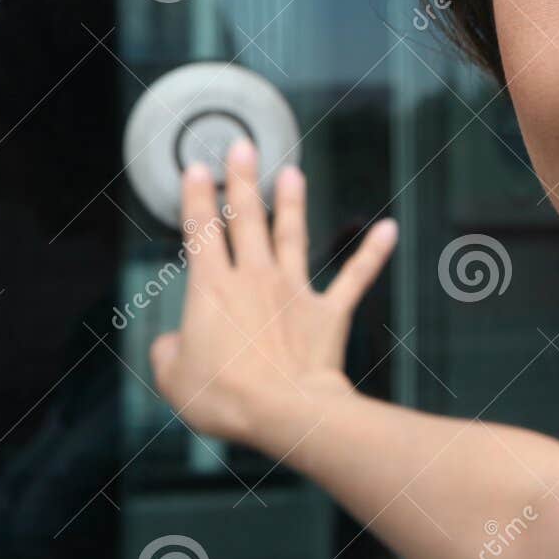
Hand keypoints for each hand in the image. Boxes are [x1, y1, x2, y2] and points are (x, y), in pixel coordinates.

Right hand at [150, 139, 397, 457]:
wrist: (285, 412)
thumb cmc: (225, 397)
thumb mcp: (173, 378)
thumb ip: (168, 352)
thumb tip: (174, 343)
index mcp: (212, 289)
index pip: (201, 232)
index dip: (197, 198)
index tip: (196, 168)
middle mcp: (254, 279)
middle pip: (247, 220)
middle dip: (243, 181)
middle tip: (244, 147)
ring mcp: (294, 292)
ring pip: (293, 236)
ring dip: (293, 204)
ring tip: (294, 174)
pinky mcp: (328, 313)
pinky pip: (355, 277)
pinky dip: (373, 253)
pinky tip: (390, 230)